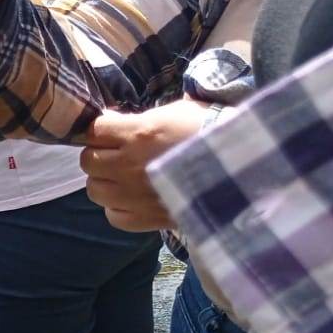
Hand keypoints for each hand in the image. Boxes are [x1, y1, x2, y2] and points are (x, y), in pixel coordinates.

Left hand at [80, 99, 212, 231]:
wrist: (243, 166)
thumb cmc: (209, 132)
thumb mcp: (172, 113)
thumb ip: (136, 120)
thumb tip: (111, 122)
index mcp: (138, 134)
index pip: (93, 131)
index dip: (101, 131)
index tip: (111, 132)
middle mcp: (130, 165)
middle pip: (89, 161)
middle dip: (99, 155)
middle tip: (117, 154)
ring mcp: (136, 195)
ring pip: (95, 190)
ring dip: (106, 182)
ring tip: (125, 178)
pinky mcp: (148, 219)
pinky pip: (113, 216)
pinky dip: (118, 208)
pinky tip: (134, 199)